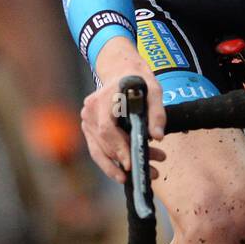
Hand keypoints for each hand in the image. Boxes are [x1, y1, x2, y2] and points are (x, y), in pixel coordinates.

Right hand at [81, 37, 166, 183]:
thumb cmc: (138, 80)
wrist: (122, 71)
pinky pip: (98, 150)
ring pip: (100, 151)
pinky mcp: (89, 129)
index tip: (131, 163)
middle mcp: (89, 112)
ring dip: (122, 166)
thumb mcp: (154, 91)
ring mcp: (86, 121)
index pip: (107, 129)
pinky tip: (130, 171)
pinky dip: (113, 162)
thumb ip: (157, 113)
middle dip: (128, 160)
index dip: (118, 148)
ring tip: (150, 172)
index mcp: (102, 100)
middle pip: (105, 144)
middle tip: (153, 171)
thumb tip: (158, 137)